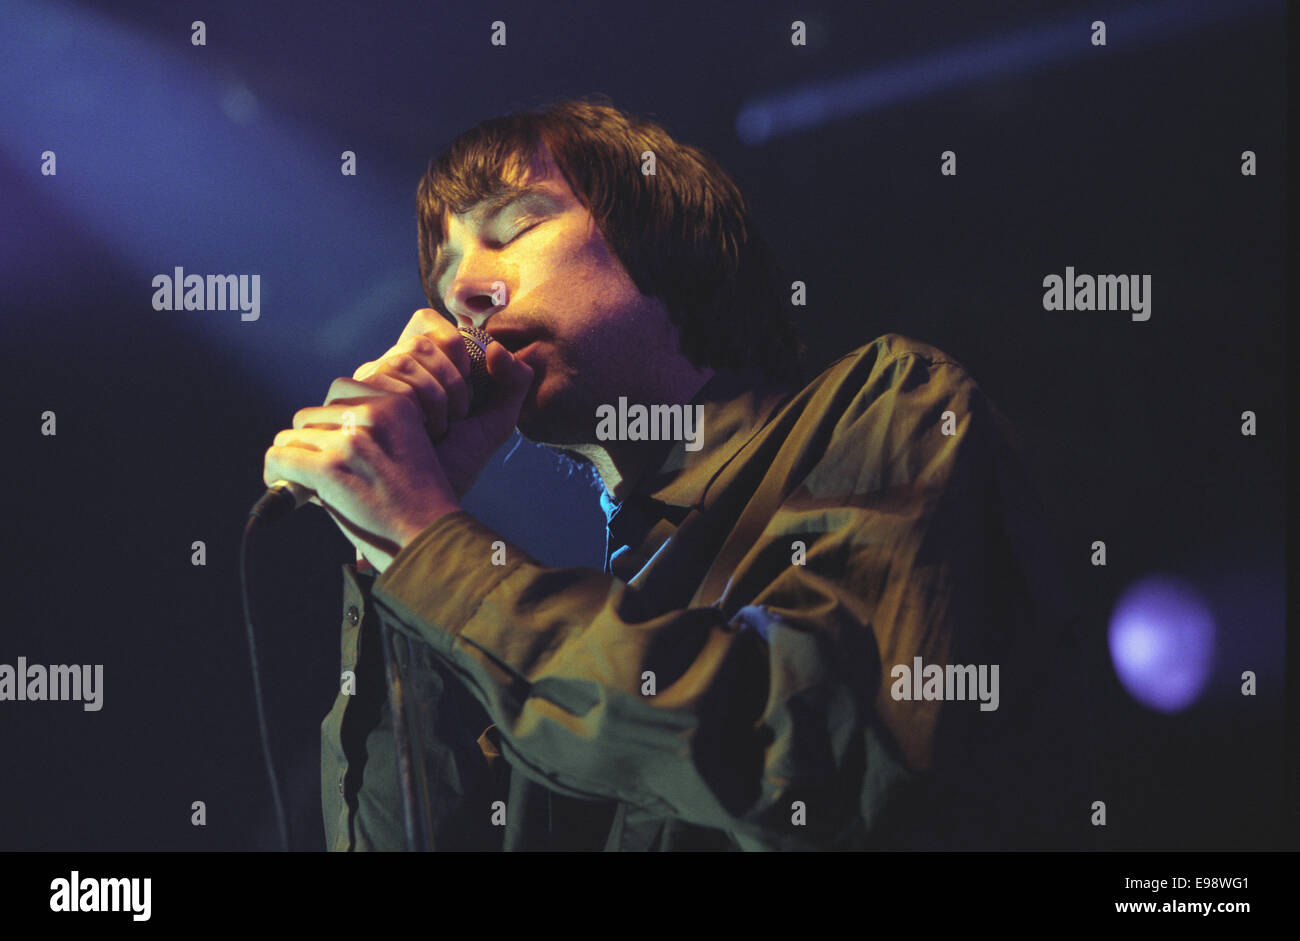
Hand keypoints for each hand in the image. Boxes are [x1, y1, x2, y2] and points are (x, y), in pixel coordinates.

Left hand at [263, 382, 461, 572]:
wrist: (430, 538)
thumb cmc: (418, 503)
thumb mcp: (407, 447)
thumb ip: (371, 430)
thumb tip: (315, 431)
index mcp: (396, 405)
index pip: (339, 390)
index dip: (330, 420)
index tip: (336, 446)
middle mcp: (373, 415)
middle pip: (311, 415)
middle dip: (311, 444)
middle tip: (320, 472)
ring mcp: (350, 441)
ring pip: (291, 436)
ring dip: (293, 459)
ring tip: (302, 482)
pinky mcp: (330, 468)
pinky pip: (280, 457)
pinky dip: (275, 474)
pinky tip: (285, 490)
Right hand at [351, 309, 533, 499]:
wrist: (426, 508)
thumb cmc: (456, 464)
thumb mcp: (495, 423)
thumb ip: (514, 382)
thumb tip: (496, 348)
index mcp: (414, 364)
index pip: (426, 322)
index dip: (454, 345)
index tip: (466, 384)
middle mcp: (383, 369)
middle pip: (418, 343)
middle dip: (450, 382)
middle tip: (455, 417)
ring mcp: (362, 387)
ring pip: (401, 363)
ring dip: (432, 401)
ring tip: (434, 433)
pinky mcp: (348, 407)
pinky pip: (383, 388)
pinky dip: (412, 413)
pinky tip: (415, 439)